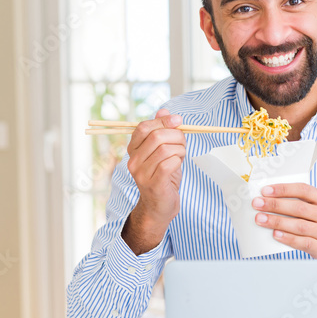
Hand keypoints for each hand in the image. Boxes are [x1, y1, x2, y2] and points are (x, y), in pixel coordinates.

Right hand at [122, 109, 185, 254]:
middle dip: (176, 135)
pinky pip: (169, 164)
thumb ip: (162, 131)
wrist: (160, 207)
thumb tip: (164, 110)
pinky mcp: (153, 184)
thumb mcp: (162, 151)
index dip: (162, 121)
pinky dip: (179, 161)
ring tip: (181, 156)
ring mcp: (141, 173)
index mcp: (133, 150)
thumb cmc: (163, 177)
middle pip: (156, 136)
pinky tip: (178, 165)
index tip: (178, 120)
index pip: (143, 127)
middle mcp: (133, 161)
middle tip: (183, 142)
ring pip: (165, 149)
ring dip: (180, 149)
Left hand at [252, 183, 316, 258]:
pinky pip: (303, 242)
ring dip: (277, 221)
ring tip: (260, 219)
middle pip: (298, 207)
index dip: (283, 189)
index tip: (266, 190)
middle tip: (257, 204)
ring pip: (298, 225)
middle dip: (275, 205)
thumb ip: (302, 204)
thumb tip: (272, 201)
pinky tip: (275, 235)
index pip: (303, 190)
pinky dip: (288, 238)